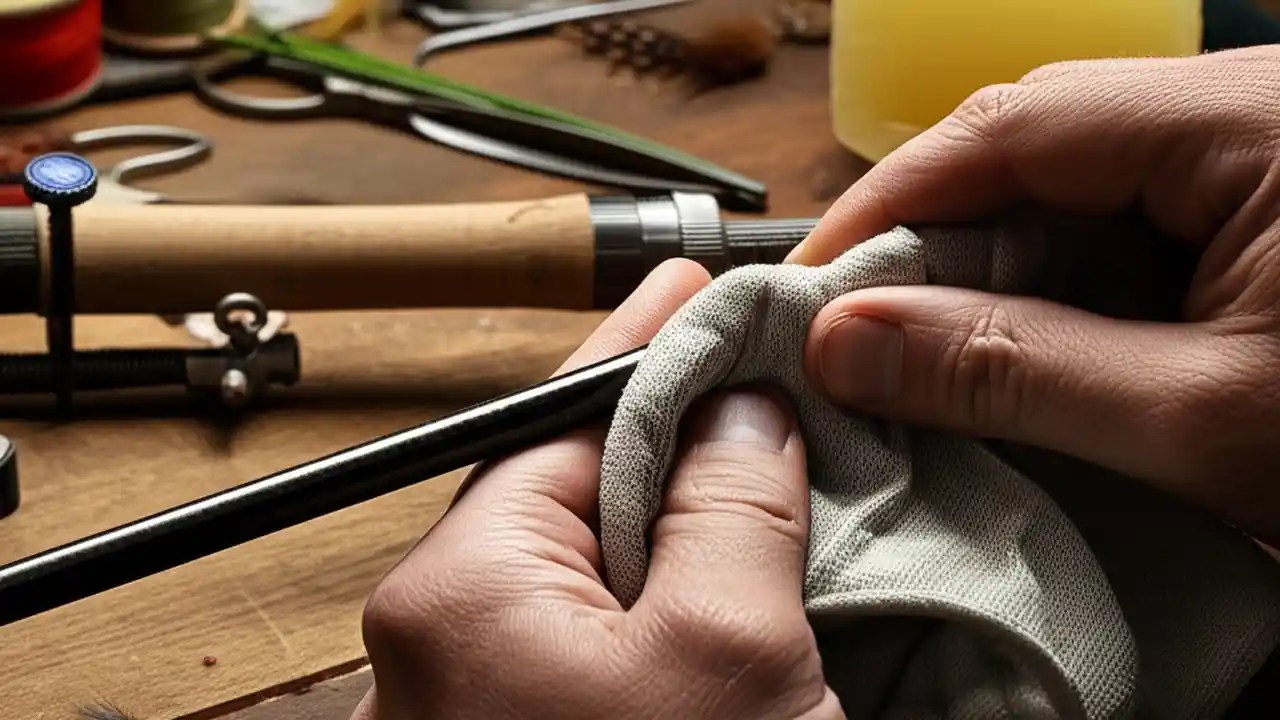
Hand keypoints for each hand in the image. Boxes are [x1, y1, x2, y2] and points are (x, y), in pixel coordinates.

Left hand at [351, 259, 841, 719]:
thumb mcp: (727, 652)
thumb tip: (740, 413)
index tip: (697, 289)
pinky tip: (722, 588)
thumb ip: (732, 512)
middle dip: (668, 442)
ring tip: (760, 481)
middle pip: (568, 496)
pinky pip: (585, 640)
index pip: (562, 427)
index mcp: (461, 593)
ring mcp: (467, 696)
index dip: (648, 356)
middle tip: (757, 384)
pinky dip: (657, 606)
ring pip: (584, 574)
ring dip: (672, 531)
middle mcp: (438, 640)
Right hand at [787, 46, 1279, 542]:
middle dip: (928, 246)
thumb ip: (1011, 372)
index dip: (886, 204)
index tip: (804, 289)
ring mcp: (1255, 166)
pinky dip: (1051, 301)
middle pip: (1029, 152)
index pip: (1012, 127)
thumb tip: (845, 343)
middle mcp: (1250, 117)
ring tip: (918, 365)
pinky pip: (1120, 237)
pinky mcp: (1258, 222)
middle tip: (851, 343)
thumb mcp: (1204, 421)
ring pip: (1068, 198)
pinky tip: (1012, 363)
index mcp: (1255, 121)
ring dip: (985, 282)